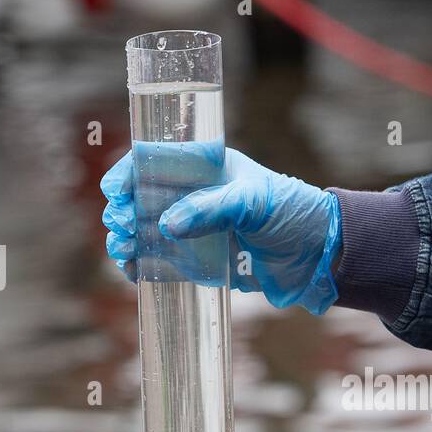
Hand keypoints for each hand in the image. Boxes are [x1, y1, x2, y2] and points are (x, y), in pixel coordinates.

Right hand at [100, 144, 341, 314]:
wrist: (315, 255)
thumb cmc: (290, 212)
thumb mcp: (253, 202)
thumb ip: (212, 209)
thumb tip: (168, 224)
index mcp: (202, 167)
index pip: (152, 161)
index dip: (128, 173)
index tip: (116, 191)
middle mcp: (190, 195)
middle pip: (139, 198)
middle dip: (123, 210)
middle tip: (123, 226)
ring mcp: (190, 229)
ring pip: (143, 231)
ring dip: (125, 239)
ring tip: (122, 249)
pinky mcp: (195, 260)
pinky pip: (158, 261)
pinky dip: (140, 266)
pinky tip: (131, 270)